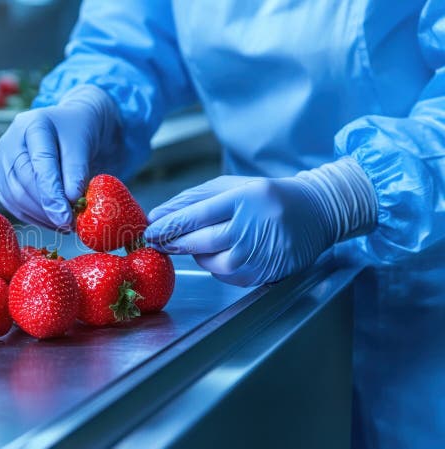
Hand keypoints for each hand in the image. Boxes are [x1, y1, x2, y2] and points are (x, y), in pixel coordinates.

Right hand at [0, 85, 121, 229]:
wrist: (69, 127)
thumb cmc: (77, 132)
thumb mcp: (83, 145)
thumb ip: (76, 171)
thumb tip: (70, 200)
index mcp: (32, 125)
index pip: (40, 164)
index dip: (52, 194)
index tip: (66, 216)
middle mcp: (10, 142)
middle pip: (22, 182)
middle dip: (46, 208)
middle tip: (69, 223)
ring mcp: (2, 160)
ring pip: (15, 197)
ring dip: (39, 216)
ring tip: (64, 224)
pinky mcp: (3, 179)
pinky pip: (13, 204)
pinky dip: (32, 217)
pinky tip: (52, 222)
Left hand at [144, 158, 376, 285]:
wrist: (318, 213)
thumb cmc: (267, 196)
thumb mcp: (233, 186)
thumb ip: (193, 199)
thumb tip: (157, 215)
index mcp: (246, 198)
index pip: (197, 216)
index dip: (170, 225)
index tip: (150, 229)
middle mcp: (254, 227)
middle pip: (201, 242)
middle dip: (173, 243)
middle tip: (157, 240)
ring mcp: (261, 254)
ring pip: (211, 263)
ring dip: (196, 254)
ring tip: (199, 241)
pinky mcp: (265, 273)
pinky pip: (226, 276)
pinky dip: (216, 266)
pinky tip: (223, 252)